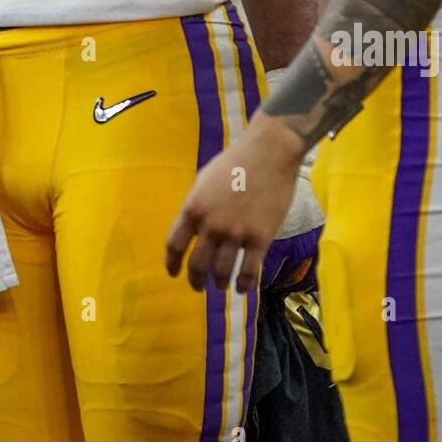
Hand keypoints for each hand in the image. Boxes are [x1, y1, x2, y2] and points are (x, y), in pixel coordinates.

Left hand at [165, 110, 306, 293]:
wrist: (269, 153)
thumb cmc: (235, 162)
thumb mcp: (204, 180)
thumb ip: (196, 206)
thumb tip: (191, 229)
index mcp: (193, 208)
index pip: (174, 245)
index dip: (172, 264)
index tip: (174, 273)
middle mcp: (211, 225)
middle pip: (197, 265)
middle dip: (196, 280)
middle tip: (199, 286)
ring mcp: (236, 233)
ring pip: (222, 272)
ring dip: (219, 282)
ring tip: (221, 284)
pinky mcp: (260, 238)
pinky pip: (248, 272)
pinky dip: (243, 285)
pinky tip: (241, 288)